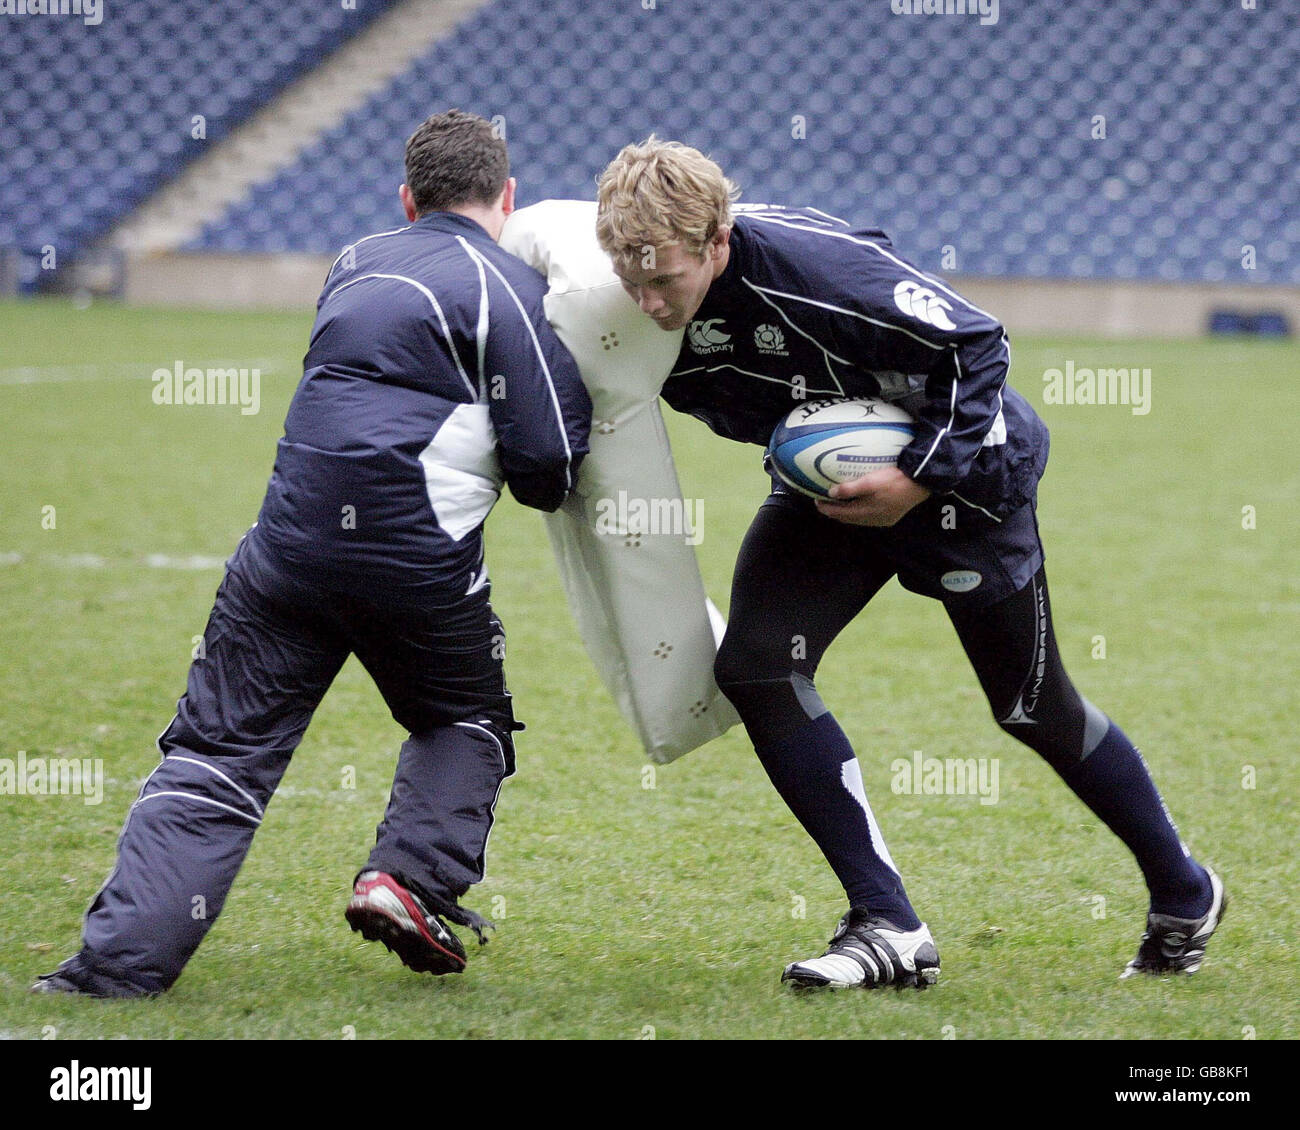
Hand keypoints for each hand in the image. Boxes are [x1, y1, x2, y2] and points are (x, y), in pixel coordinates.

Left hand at [814, 467, 930, 526]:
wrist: (920, 483)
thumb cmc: (894, 480)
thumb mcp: (869, 482)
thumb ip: (849, 489)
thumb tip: (831, 493)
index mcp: (866, 513)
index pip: (840, 514)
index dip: (826, 508)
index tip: (816, 500)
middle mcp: (873, 520)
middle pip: (848, 519)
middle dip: (835, 511)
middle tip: (824, 502)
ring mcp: (883, 520)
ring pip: (859, 519)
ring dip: (847, 513)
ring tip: (838, 503)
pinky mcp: (891, 516)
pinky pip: (869, 517)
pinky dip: (859, 512)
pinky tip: (859, 505)